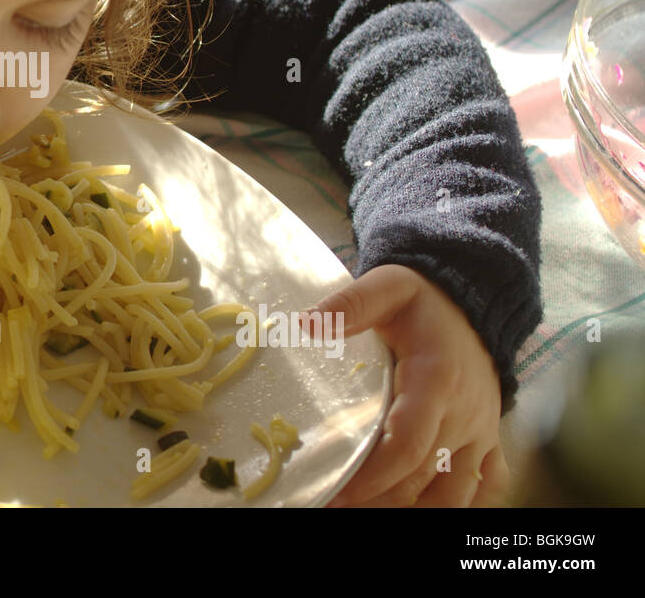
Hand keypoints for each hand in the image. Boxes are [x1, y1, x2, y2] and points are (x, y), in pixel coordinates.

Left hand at [305, 263, 510, 506]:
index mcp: (436, 380)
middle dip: (380, 499)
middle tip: (335, 503)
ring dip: (415, 509)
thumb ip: (351, 304)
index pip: (408, 444)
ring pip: (456, 494)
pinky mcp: (490, 441)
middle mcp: (464, 414)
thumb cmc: (423, 301)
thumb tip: (307, 323)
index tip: (339, 491)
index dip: (374, 476)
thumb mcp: (387, 287)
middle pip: (423, 477)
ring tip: (370, 509)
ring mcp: (481, 432)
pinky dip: (460, 507)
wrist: (474, 303)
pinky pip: (488, 488)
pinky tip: (421, 509)